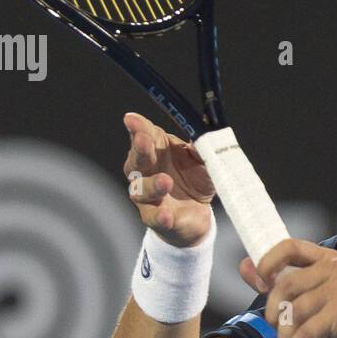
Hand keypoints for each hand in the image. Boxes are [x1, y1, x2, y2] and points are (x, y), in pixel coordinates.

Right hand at [121, 111, 214, 246]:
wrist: (198, 214)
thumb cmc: (195, 180)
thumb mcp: (204, 161)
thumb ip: (202, 148)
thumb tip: (205, 136)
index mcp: (157, 150)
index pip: (144, 135)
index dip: (138, 127)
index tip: (132, 119)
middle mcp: (146, 171)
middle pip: (137, 159)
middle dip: (139, 149)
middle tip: (142, 140)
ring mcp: (147, 195)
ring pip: (141, 190)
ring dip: (153, 185)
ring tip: (165, 181)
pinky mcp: (155, 218)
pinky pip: (153, 217)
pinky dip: (159, 215)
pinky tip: (166, 214)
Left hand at [240, 239, 336, 337]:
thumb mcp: (312, 304)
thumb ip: (280, 284)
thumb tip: (245, 265)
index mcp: (327, 261)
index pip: (289, 246)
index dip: (267, 262)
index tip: (261, 283)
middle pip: (285, 286)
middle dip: (274, 317)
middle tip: (281, 336)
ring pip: (293, 313)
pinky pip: (305, 333)